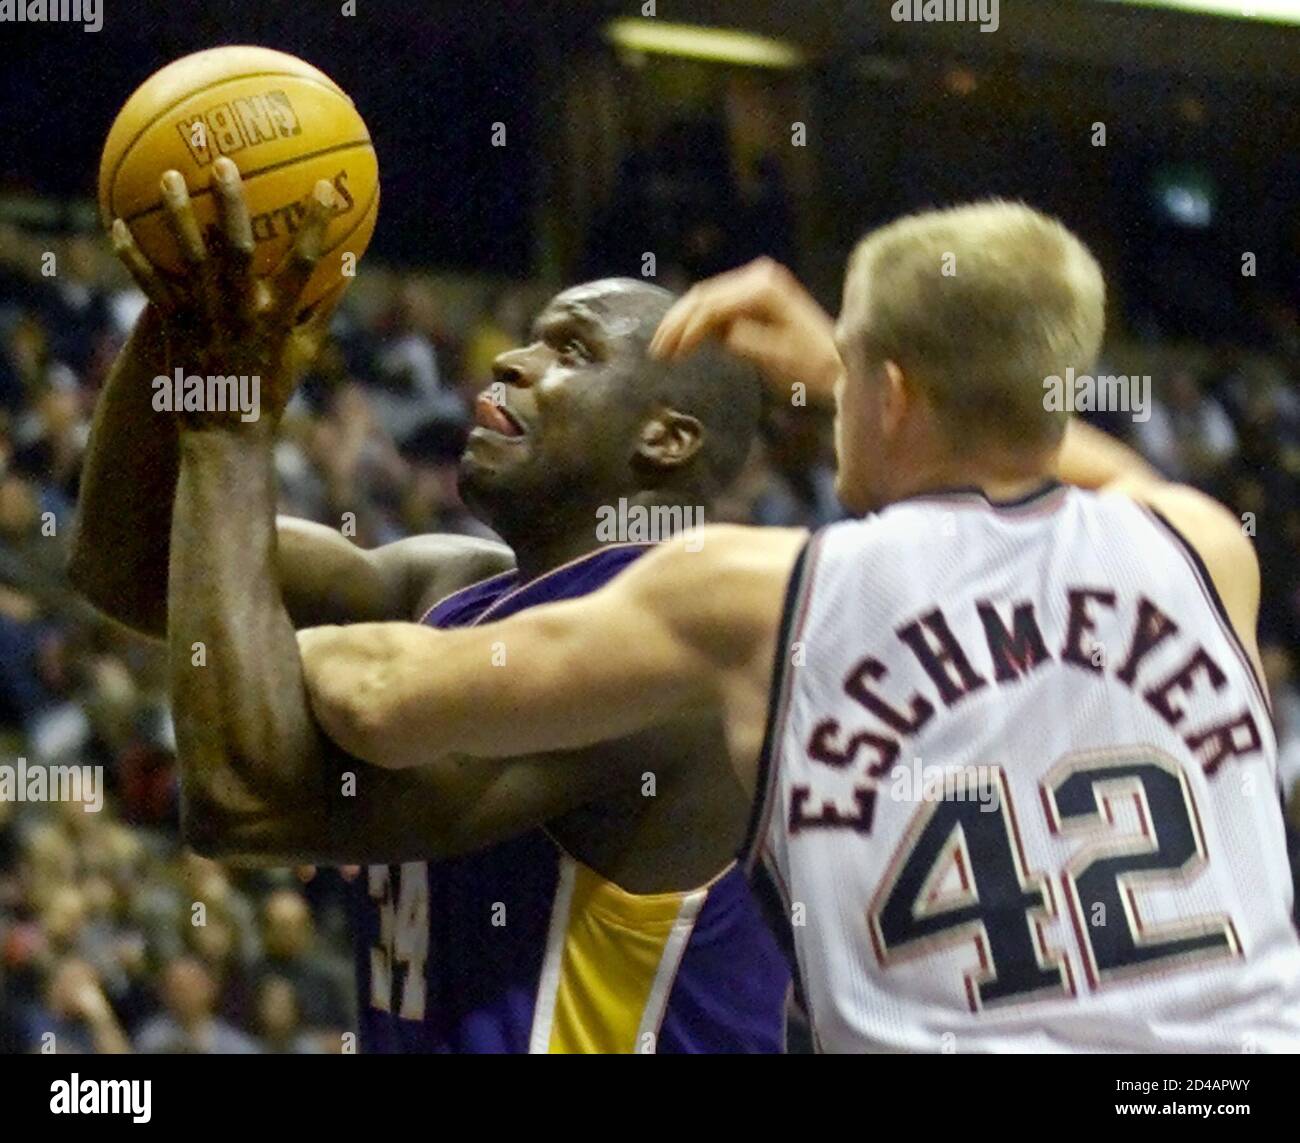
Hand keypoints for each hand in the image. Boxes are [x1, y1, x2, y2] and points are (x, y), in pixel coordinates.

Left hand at [110, 156, 345, 425]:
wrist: (227, 436)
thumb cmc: (270, 393)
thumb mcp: (305, 353)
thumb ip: (324, 310)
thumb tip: (348, 269)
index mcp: (279, 319)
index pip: (306, 265)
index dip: (317, 226)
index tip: (327, 186)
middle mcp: (244, 315)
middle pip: (241, 251)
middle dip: (234, 206)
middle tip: (226, 165)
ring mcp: (207, 321)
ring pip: (191, 260)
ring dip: (179, 216)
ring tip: (170, 176)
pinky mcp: (176, 329)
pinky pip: (152, 286)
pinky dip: (135, 256)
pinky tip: (118, 224)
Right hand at [649, 258, 841, 403]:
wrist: (838, 365)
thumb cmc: (812, 366)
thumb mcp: (777, 357)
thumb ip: (742, 341)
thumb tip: (711, 333)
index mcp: (763, 288)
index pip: (711, 306)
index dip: (686, 330)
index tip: (669, 356)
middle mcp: (757, 278)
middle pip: (702, 296)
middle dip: (677, 323)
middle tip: (655, 350)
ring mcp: (756, 285)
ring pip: (704, 299)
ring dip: (682, 323)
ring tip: (662, 349)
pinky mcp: (754, 298)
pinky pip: (717, 306)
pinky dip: (698, 324)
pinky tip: (683, 343)